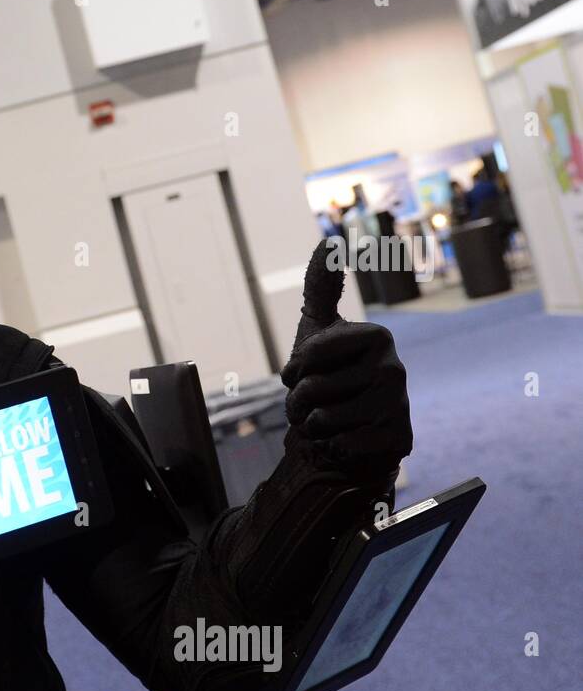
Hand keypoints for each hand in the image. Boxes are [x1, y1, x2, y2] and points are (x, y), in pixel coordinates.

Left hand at [280, 240, 411, 479]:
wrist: (348, 431)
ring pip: (323, 420)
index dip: (293, 372)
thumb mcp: (318, 329)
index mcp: (375, 337)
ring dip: (312, 427)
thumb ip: (321, 286)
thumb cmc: (330, 378)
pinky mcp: (397, 440)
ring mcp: (398, 406)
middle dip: (298, 404)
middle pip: (311, 391)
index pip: (308, 357)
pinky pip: (342, 446)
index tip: (304, 373)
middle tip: (313, 404)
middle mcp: (394, 368)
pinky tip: (345, 440)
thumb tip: (329, 242)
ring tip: (326, 421)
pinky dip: (333, 447)